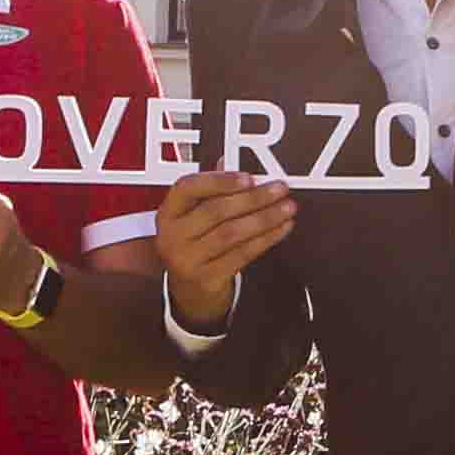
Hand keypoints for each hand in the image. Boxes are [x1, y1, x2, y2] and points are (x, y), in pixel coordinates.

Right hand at [153, 173, 297, 328]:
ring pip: (231, 234)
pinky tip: (282, 228)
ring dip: (264, 218)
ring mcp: (187, 260)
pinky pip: (242, 254)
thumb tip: (232, 162)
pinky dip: (265, 239)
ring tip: (287, 208)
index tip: (249, 178)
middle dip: (253, 198)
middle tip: (279, 189)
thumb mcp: (194, 217)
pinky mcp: (207, 279)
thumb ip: (211, 190)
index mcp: (167, 213)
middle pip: (215, 211)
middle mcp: (172, 236)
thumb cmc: (195, 244)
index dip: (219, 181)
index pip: (188, 188)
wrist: (189, 292)